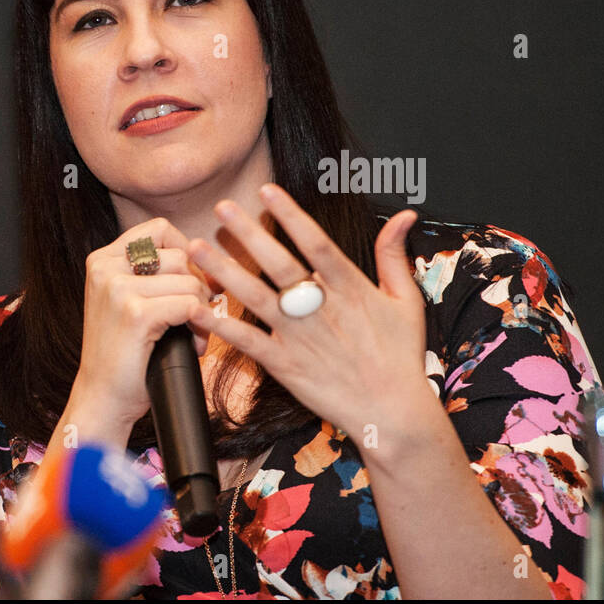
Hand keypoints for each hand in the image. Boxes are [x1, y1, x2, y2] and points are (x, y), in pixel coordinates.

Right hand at [73, 217, 213, 427]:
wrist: (103, 398)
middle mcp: (106, 268)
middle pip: (181, 255)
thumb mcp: (136, 301)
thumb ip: (165, 275)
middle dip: (199, 285)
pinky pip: (190, 305)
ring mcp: (118, 289)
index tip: (196, 280)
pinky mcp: (135, 314)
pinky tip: (192, 345)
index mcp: (103, 259)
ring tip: (193, 334)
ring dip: (202, 310)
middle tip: (196, 316)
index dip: (188, 252)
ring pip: (190, 281)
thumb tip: (220, 262)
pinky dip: (199, 326)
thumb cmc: (127, 351)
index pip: (161, 230)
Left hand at [186, 183, 433, 445]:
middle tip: (222, 207)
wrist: (392, 412)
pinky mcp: (285, 366)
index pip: (315, 243)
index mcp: (351, 289)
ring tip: (196, 247)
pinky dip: (222, 326)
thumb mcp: (407, 301)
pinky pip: (248, 343)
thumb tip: (404, 214)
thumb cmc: (401, 356)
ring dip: (224, 271)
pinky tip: (197, 308)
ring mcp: (300, 338)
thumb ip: (395, 255)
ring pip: (256, 298)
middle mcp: (321, 310)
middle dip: (249, 233)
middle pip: (279, 264)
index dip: (290, 215)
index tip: (267, 191)